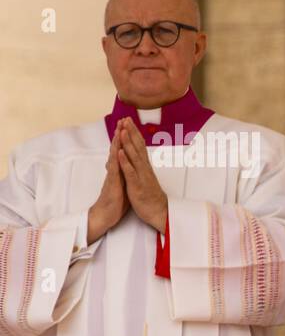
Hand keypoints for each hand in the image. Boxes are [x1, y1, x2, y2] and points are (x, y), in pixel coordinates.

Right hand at [87, 122, 129, 242]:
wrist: (105, 215)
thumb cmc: (114, 201)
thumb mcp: (122, 184)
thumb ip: (123, 173)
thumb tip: (126, 165)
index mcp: (119, 170)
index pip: (122, 150)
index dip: (125, 139)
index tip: (128, 125)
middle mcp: (115, 170)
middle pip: (117, 149)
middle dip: (120, 135)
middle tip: (123, 120)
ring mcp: (113, 176)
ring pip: (114, 156)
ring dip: (117, 142)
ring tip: (119, 129)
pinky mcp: (112, 184)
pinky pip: (114, 171)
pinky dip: (116, 160)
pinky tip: (116, 152)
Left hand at [116, 118, 169, 232]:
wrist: (159, 212)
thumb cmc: (151, 196)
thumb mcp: (144, 178)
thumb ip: (140, 166)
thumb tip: (136, 156)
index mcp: (145, 166)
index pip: (139, 146)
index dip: (134, 133)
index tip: (128, 121)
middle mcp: (144, 168)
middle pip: (138, 147)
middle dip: (131, 132)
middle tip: (126, 119)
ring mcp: (141, 176)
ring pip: (134, 157)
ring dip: (128, 143)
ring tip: (123, 131)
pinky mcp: (137, 186)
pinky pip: (130, 172)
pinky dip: (125, 162)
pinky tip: (120, 153)